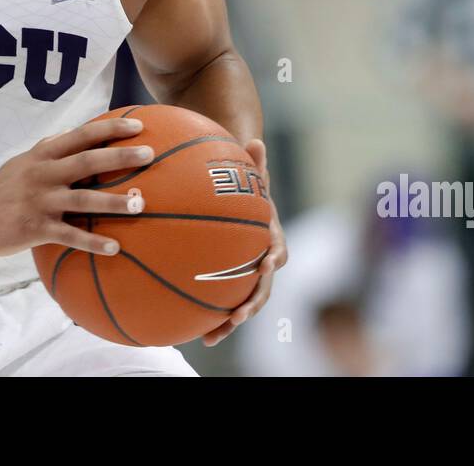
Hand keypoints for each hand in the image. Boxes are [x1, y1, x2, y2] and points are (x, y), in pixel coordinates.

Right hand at [0, 116, 153, 257]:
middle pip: (87, 161)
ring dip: (114, 201)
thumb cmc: (0, 187)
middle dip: (120, 157)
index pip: (81, 135)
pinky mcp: (35, 228)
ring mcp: (40, 201)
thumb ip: (49, 147)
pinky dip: (93, 241)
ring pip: (83, 198)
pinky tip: (115, 248)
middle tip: (149, 154)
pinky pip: (69, 235)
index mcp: (44, 156)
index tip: (138, 125)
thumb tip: (73, 131)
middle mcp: (44, 174)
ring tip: (141, 204)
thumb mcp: (23, 160)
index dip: (110, 128)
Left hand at [202, 137, 286, 347]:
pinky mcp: (230, 286)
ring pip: (244, 303)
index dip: (275, 258)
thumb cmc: (244, 187)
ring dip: (231, 321)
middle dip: (253, 302)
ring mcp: (246, 277)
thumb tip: (254, 138)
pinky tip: (194, 335)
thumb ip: (253, 162)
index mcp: (270, 237)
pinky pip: (223, 305)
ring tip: (213, 335)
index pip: (279, 250)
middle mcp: (262, 261)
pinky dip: (212, 321)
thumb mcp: (248, 174)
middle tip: (240, 314)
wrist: (242, 204)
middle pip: (262, 287)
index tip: (267, 263)